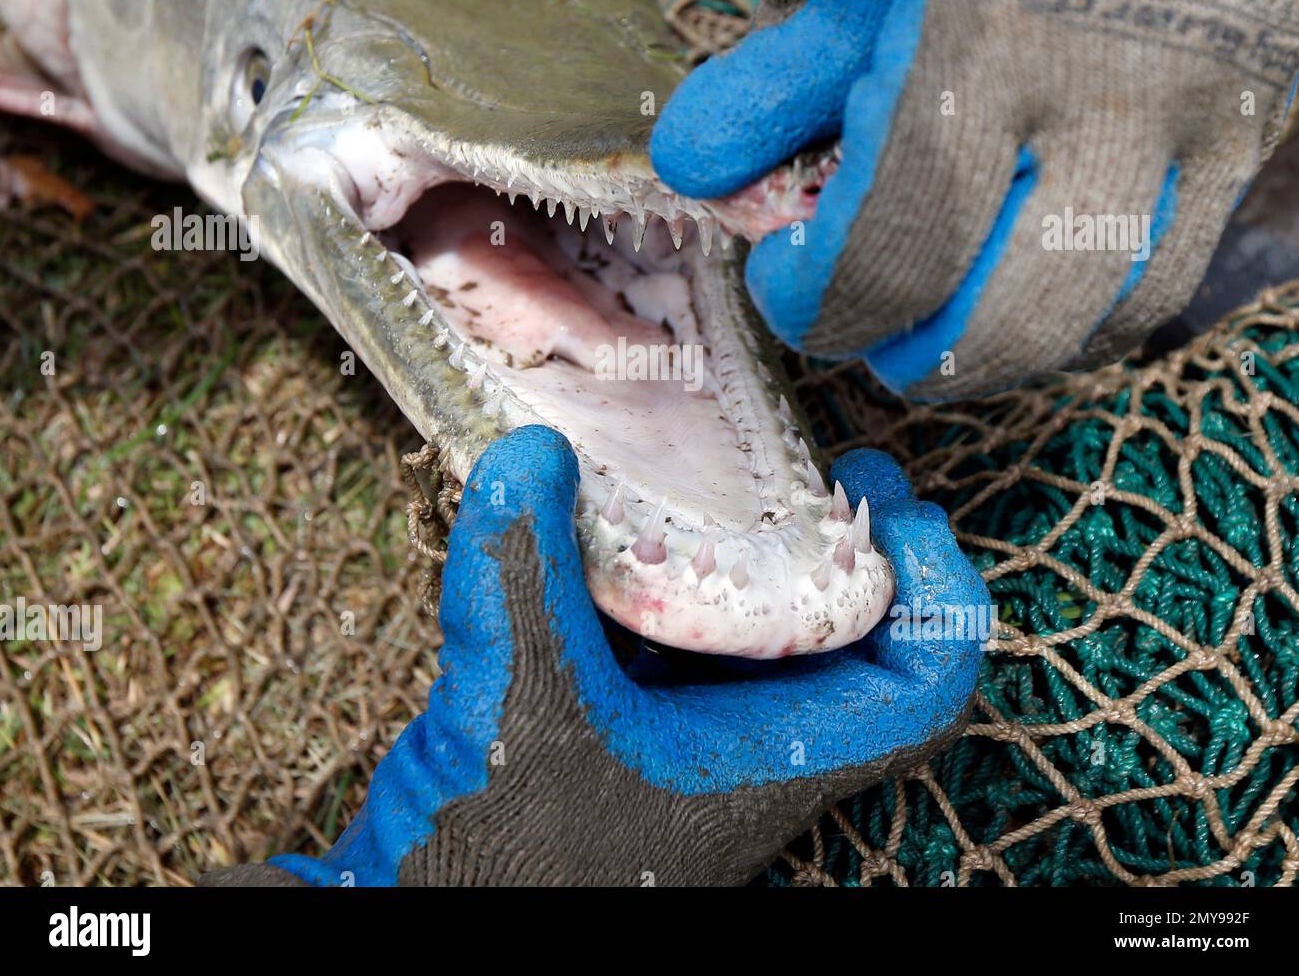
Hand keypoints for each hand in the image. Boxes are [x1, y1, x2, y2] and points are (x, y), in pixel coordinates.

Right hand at [201, 425, 985, 886]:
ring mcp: (689, 738)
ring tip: (744, 481)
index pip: (917, 689)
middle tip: (834, 475)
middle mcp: (745, 749)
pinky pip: (685, 640)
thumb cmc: (502, 861)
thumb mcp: (518, 703)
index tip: (901, 510)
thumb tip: (536, 452)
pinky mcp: (630, 724)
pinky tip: (633, 529)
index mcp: (766, 760)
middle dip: (854, 552)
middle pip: (854, 646)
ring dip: (768, 560)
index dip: (937, 595)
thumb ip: (524, 574)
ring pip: (768, 639)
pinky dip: (680, 579)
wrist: (434, 919)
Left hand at [651, 0, 1298, 398]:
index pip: (897, 245)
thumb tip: (693, 169)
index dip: (821, 301)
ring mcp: (1217, 107)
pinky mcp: (1266, 115)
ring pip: (1113, 314)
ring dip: (1007, 352)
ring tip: (939, 323)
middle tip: (863, 331)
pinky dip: (1087, 305)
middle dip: (915, 356)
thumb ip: (789, 63)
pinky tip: (1024, 277)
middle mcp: (1122, 88)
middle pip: (1015, 318)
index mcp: (996, 29)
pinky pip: (1178, 264)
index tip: (779, 280)